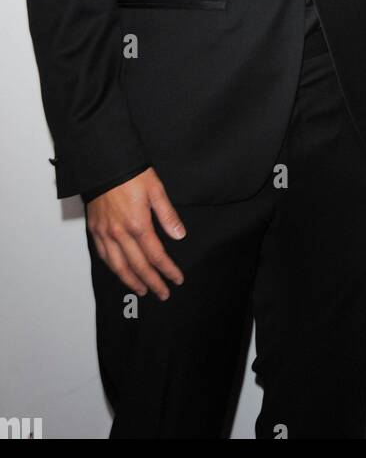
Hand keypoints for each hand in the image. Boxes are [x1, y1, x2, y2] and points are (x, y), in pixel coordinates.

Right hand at [86, 167, 186, 299]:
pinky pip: (103, 255)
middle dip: (152, 282)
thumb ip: (167, 215)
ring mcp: (105, 233)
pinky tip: (120, 272)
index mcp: (138, 224)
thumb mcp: (156, 189)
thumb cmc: (130, 173)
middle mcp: (119, 233)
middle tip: (162, 293)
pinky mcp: (94, 229)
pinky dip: (113, 268)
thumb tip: (179, 236)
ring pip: (118, 266)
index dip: (168, 270)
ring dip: (131, 281)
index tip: (177, 279)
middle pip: (138, 266)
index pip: (156, 255)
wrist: (103, 163)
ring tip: (142, 290)